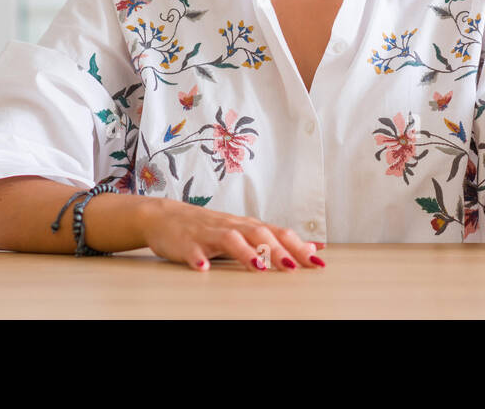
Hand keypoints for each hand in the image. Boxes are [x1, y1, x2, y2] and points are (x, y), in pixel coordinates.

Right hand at [141, 198, 325, 271]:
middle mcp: (232, 227)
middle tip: (293, 267)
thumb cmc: (210, 228)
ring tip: (258, 267)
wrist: (166, 216)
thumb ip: (276, 241)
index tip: (318, 261)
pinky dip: (199, 259)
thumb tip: (311, 248)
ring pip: (230, 239)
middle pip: (259, 234)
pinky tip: (204, 268)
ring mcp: (209, 233)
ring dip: (245, 253)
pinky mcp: (186, 243)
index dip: (299, 246)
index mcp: (248, 226)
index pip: (279, 233)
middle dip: (277, 251)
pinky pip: (193, 251)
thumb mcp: (245, 233)